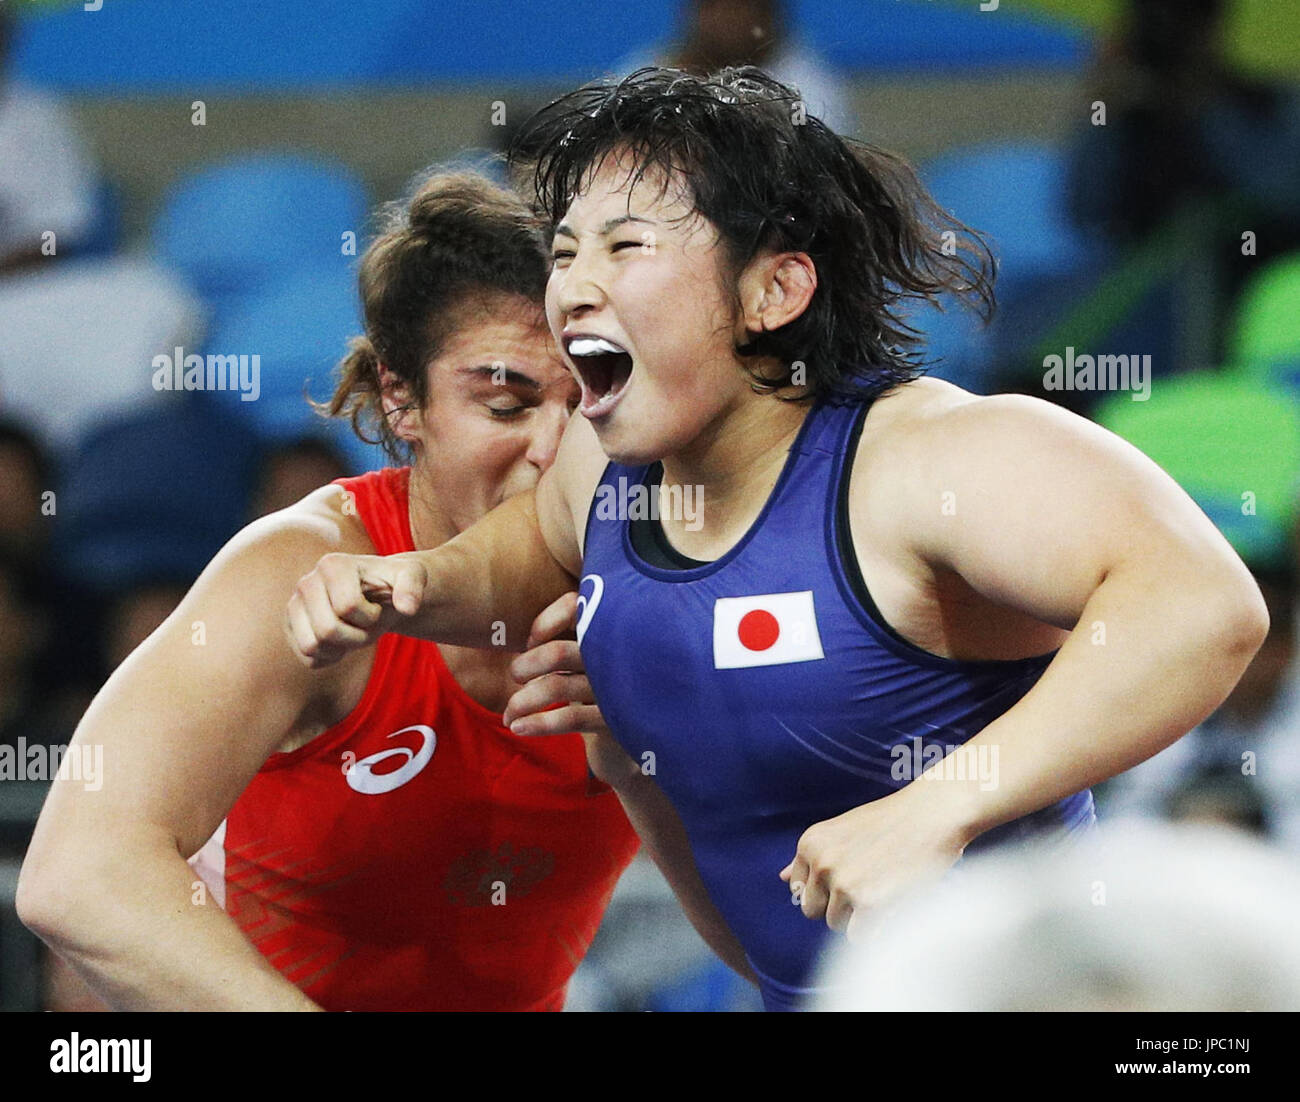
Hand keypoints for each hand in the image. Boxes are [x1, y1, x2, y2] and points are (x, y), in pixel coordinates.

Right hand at [285, 552, 429, 666]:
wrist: (379, 596)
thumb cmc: (394, 584)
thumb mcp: (413, 577)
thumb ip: (413, 586)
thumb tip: (408, 608)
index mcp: (332, 564)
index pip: (346, 607)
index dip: (369, 616)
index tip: (376, 606)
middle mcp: (306, 582)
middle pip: (327, 630)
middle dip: (356, 636)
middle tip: (367, 624)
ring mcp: (295, 605)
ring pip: (311, 647)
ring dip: (341, 648)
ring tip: (353, 631)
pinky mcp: (291, 628)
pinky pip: (307, 658)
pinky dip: (329, 657)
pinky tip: (341, 642)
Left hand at [503, 591, 607, 737]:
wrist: (626, 732)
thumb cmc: (595, 686)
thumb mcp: (585, 653)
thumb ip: (561, 635)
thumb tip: (510, 636)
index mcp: (606, 629)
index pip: (573, 606)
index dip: (545, 622)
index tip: (531, 642)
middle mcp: (613, 653)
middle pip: (556, 652)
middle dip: (525, 666)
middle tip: (516, 677)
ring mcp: (616, 687)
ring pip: (556, 687)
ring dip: (521, 702)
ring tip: (508, 714)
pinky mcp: (615, 718)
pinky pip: (571, 718)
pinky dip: (538, 724)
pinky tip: (517, 728)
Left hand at [779, 790, 965, 941]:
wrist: (934, 813)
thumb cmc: (891, 822)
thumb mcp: (841, 831)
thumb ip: (811, 857)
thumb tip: (780, 878)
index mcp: (810, 843)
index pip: (799, 889)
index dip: (825, 889)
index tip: (851, 874)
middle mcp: (820, 862)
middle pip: (813, 911)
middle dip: (837, 906)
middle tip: (868, 885)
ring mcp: (843, 883)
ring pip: (836, 925)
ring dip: (858, 917)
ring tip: (883, 888)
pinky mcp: (869, 903)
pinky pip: (858, 937)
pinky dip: (874, 930)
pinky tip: (890, 905)